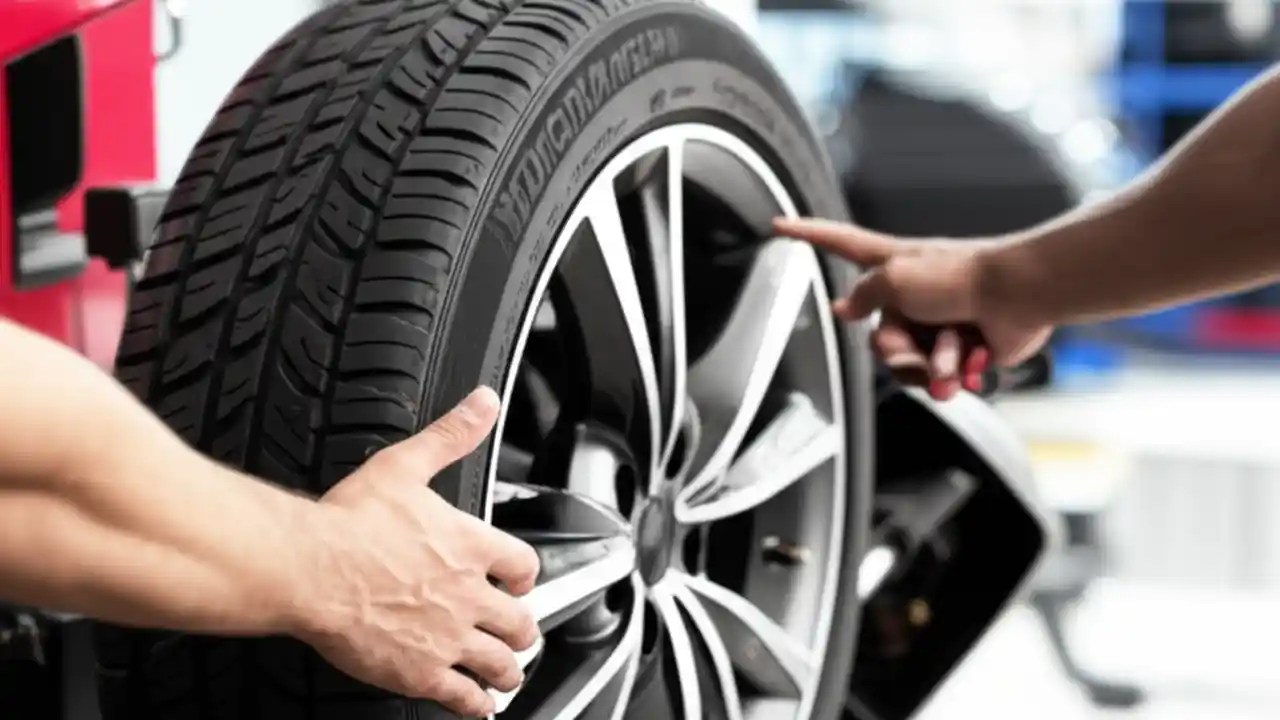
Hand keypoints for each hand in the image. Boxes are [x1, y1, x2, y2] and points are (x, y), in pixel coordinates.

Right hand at [292, 387, 539, 716]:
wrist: (308, 569)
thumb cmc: (348, 522)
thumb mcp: (406, 465)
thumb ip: (451, 435)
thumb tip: (482, 403)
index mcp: (471, 546)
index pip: (525, 566)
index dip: (524, 577)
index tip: (517, 582)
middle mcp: (469, 594)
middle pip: (522, 623)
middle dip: (521, 630)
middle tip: (516, 634)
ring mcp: (449, 636)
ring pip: (502, 665)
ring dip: (508, 670)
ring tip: (506, 673)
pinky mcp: (422, 672)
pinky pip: (466, 699)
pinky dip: (477, 706)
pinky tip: (477, 707)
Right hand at [774, 217, 1051, 399]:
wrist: (1020, 297)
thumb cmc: (964, 276)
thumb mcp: (896, 277)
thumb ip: (863, 294)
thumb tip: (845, 308)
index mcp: (889, 264)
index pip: (837, 242)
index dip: (806, 234)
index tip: (779, 227)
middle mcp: (908, 292)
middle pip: (875, 337)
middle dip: (897, 349)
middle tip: (920, 340)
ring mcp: (933, 321)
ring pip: (906, 365)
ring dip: (929, 363)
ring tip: (955, 349)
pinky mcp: (957, 347)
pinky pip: (936, 377)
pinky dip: (951, 374)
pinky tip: (968, 360)